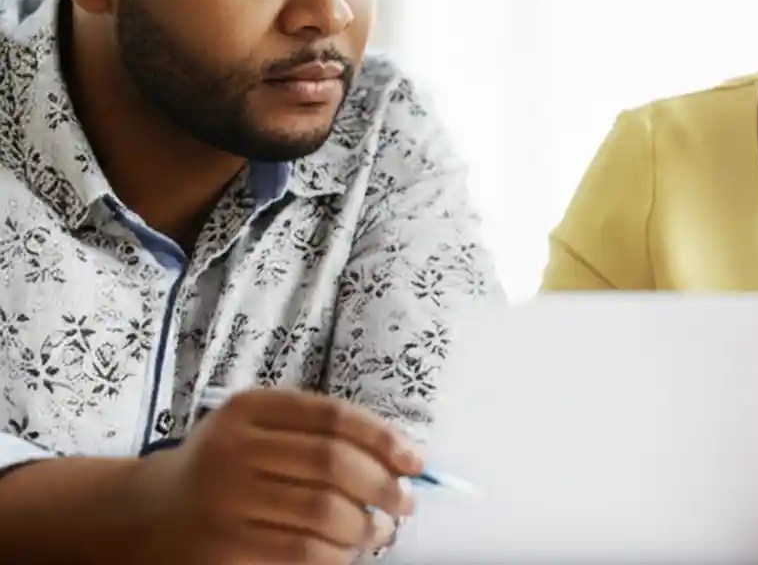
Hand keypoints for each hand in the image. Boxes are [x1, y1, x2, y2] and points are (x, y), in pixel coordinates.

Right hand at [128, 388, 422, 564]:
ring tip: (380, 534)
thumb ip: (317, 435)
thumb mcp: (255, 432)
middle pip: (333, 464)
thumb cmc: (221, 470)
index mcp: (248, 410)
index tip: (415, 462)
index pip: (333, 417)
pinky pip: (302, 552)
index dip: (383, 439)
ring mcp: (224, 500)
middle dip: (383, 486)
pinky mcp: (224, 547)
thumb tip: (401, 460)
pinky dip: (338, 555)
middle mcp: (233, 449)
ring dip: (366, 527)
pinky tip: (346, 554)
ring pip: (323, 512)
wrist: (140, 517)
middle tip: (405, 504)